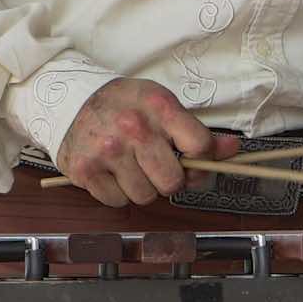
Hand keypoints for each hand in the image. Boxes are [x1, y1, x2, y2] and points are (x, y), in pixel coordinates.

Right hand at [59, 78, 238, 207]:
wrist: (69, 99)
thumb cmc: (123, 104)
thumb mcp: (162, 104)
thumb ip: (197, 131)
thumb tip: (232, 151)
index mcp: (158, 107)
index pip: (199, 146)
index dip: (202, 158)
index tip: (191, 156)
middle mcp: (133, 129)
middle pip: (172, 183)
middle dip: (170, 180)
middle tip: (159, 166)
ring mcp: (107, 151)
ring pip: (145, 197)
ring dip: (143, 187)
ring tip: (132, 166)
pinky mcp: (85, 171)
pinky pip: (118, 202)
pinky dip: (118, 193)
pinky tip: (112, 172)